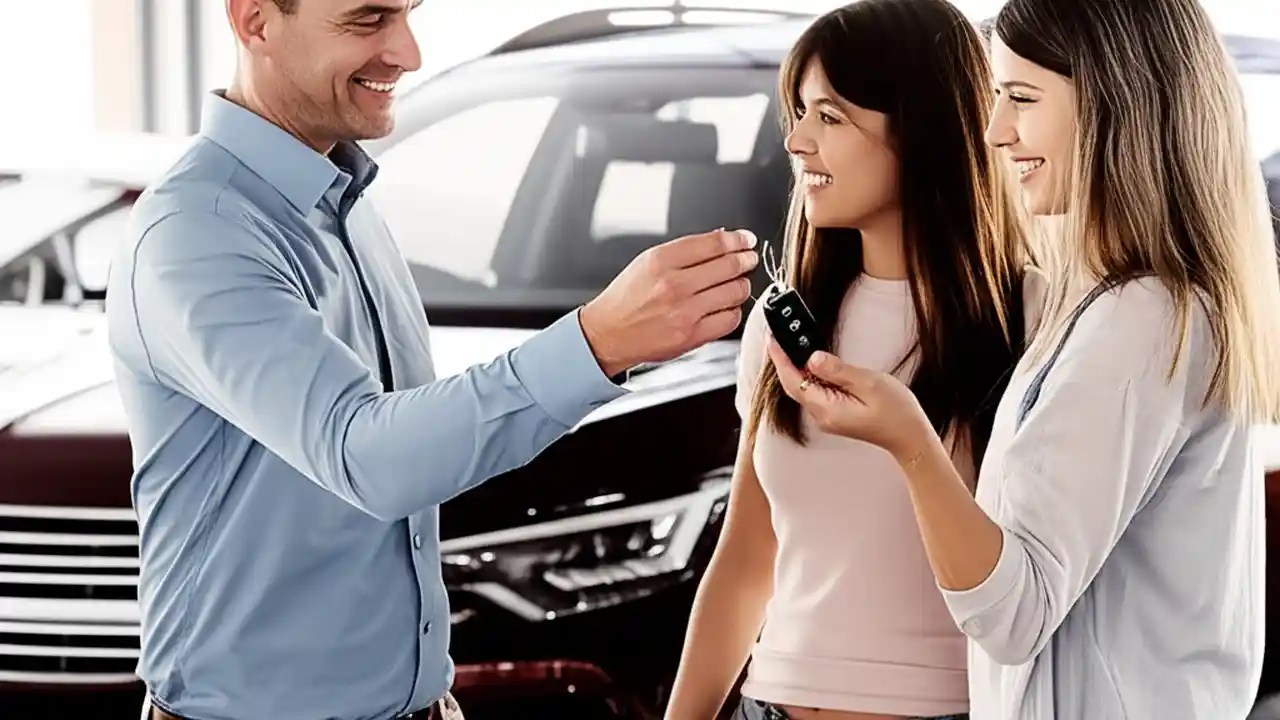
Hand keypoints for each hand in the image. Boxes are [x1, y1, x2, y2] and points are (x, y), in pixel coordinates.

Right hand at [581, 228, 758, 376]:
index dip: (737, 240)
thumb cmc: (626, 298)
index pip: (713, 243)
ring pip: (735, 292)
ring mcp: (684, 312)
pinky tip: (726, 306)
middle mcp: (673, 285)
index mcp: (661, 261)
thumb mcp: (647, 262)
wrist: (608, 333)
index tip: (746, 240)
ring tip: (737, 283)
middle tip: (749, 259)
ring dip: (741, 285)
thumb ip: (684, 251)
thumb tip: (720, 239)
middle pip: (729, 266)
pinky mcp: (692, 336)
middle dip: (746, 260)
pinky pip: (729, 319)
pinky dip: (733, 310)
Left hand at [766, 338, 935, 462]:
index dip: (780, 359)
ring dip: (793, 367)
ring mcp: (826, 417)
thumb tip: (812, 358)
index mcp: (827, 409)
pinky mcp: (833, 414)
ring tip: (789, 343)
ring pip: (802, 388)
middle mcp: (821, 416)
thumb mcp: (868, 383)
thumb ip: (838, 370)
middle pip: (793, 385)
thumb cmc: (896, 412)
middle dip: (782, 360)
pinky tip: (809, 362)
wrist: (910, 437)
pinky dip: (807, 375)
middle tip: (777, 336)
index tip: (772, 339)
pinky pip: (813, 392)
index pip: (793, 380)